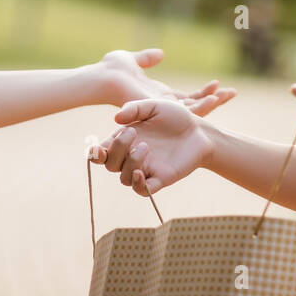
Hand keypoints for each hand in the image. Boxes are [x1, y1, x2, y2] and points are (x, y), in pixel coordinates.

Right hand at [88, 98, 214, 195]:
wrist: (200, 131)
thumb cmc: (176, 117)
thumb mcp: (154, 106)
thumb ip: (135, 108)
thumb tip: (116, 119)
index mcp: (125, 140)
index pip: (102, 152)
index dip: (95, 153)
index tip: (97, 147)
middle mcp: (132, 156)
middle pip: (110, 164)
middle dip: (117, 149)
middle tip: (133, 132)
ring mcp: (146, 169)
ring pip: (124, 178)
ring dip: (129, 163)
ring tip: (146, 147)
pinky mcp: (160, 179)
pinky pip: (141, 190)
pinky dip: (138, 184)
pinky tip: (142, 172)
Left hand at [96, 48, 235, 115]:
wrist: (103, 78)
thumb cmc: (112, 70)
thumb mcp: (133, 59)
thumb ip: (148, 58)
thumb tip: (161, 53)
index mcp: (159, 97)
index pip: (186, 97)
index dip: (202, 92)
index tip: (218, 85)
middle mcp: (163, 107)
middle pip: (195, 104)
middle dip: (215, 98)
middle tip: (233, 91)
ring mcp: (164, 110)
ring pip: (196, 108)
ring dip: (214, 101)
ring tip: (231, 92)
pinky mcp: (162, 110)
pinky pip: (187, 110)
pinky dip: (203, 104)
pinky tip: (216, 97)